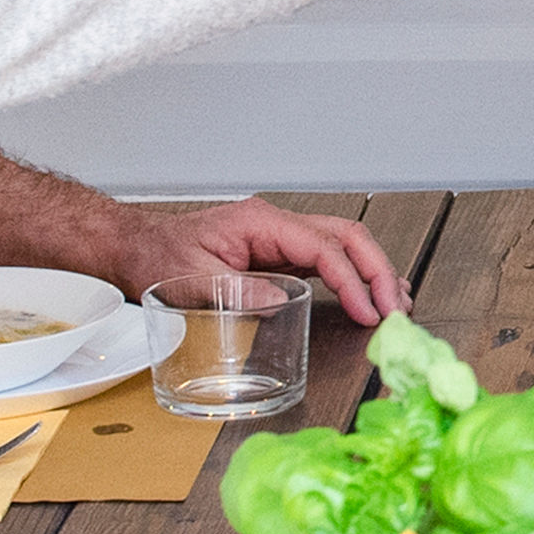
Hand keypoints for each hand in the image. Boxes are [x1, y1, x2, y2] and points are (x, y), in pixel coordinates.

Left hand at [110, 194, 399, 322]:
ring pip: (343, 244)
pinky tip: (367, 294)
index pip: (322, 248)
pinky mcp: (278, 252)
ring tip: (395, 302)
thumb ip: (240, 292)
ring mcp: (279, 236)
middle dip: (377, 271)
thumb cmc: (158, 258)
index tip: (368, 310)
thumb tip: (282, 303)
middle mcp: (275, 224)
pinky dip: (352, 275)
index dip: (352, 280)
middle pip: (346, 237)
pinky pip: (326, 258)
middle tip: (396, 308)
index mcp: (260, 223)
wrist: (137, 248)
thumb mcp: (193, 281)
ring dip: (372, 272)